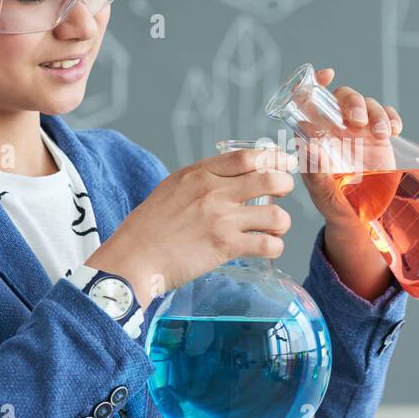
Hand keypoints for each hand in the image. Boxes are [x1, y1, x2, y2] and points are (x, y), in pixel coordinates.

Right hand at [83, 146, 294, 299]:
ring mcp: (221, 219)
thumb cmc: (146, 229)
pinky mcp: (225, 247)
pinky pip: (268, 244)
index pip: (246, 157)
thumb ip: (200, 181)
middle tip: (284, 193)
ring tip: (275, 228)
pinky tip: (267, 248)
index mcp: (198, 174)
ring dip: (282, 222)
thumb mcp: (170, 189)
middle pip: (270, 179)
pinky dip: (274, 247)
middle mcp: (213, 192)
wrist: (132, 260)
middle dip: (286, 185)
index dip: (273, 157)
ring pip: (276, 215)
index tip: (285, 161)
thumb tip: (227, 178)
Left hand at [298, 67, 403, 227]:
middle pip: (344, 98)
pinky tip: (394, 132)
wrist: (363, 221)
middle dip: (353, 102)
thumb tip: (308, 144)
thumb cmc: (336, 207)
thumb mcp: (323, 195)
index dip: (317, 83)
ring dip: (376, 112)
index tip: (328, 75)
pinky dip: (392, 118)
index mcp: (318, 136)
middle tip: (357, 122)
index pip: (313, 101)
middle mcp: (338, 130)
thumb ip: (315, 174)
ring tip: (383, 134)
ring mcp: (361, 133)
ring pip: (368, 104)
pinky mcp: (381, 140)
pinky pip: (388, 117)